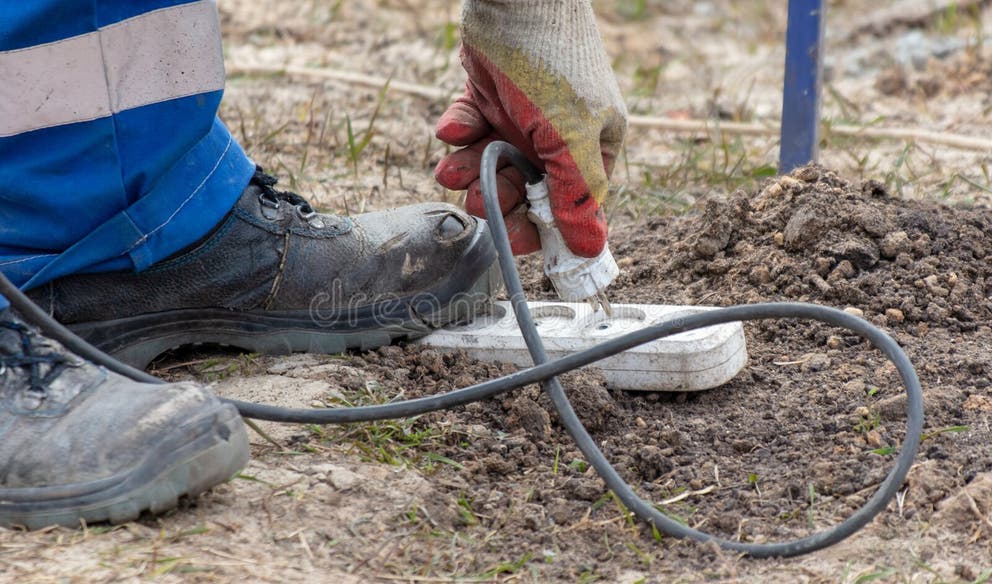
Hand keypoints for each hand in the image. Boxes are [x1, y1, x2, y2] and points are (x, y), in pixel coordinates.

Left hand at [434, 0, 626, 256]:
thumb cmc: (551, 65)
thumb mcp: (569, 136)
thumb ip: (577, 194)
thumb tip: (590, 249)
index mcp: (593, 144)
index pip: (570, 204)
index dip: (540, 226)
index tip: (509, 239)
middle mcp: (561, 134)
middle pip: (527, 187)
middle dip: (497, 196)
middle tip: (474, 201)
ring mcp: (525, 114)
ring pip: (494, 160)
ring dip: (470, 168)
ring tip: (450, 168)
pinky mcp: (492, 95)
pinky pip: (473, 128)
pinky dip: (460, 132)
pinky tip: (452, 128)